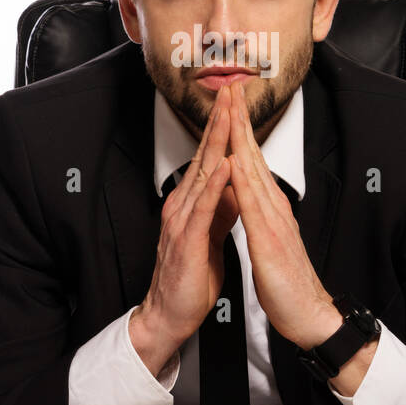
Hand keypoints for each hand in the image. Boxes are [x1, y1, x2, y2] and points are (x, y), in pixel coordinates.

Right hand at [130, 84, 239, 375]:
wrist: (171, 315)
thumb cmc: (191, 278)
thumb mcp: (212, 235)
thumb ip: (220, 209)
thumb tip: (234, 187)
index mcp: (191, 203)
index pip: (210, 157)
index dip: (223, 127)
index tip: (234, 101)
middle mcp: (183, 204)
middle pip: (204, 155)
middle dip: (218, 121)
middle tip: (229, 90)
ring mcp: (182, 220)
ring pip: (203, 173)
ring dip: (217, 142)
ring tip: (228, 115)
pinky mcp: (187, 240)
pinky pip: (203, 208)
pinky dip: (216, 185)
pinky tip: (226, 166)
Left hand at [223, 79, 342, 350]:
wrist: (308, 313)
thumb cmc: (287, 280)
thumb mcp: (268, 237)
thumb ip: (259, 213)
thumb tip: (247, 192)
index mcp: (269, 205)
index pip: (250, 159)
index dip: (239, 129)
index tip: (229, 102)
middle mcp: (273, 205)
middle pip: (253, 154)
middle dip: (240, 120)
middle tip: (231, 87)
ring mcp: (273, 219)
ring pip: (253, 170)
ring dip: (242, 138)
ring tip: (231, 109)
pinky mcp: (270, 239)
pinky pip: (253, 205)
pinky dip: (243, 180)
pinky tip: (235, 162)